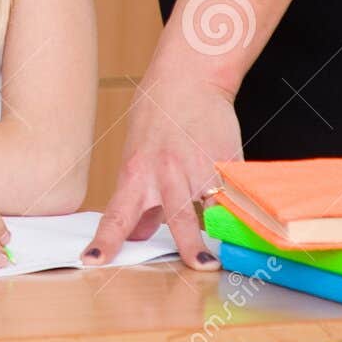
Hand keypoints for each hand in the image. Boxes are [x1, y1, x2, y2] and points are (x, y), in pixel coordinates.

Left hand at [80, 63, 241, 269]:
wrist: (188, 77)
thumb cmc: (157, 114)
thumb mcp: (136, 155)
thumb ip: (140, 199)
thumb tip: (138, 234)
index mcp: (137, 173)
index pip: (117, 214)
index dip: (106, 240)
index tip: (93, 261)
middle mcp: (167, 172)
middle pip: (178, 214)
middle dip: (190, 243)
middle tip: (200, 265)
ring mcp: (199, 165)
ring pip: (213, 203)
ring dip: (221, 228)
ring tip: (229, 249)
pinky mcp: (227, 158)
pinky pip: (235, 189)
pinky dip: (240, 205)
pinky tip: (248, 217)